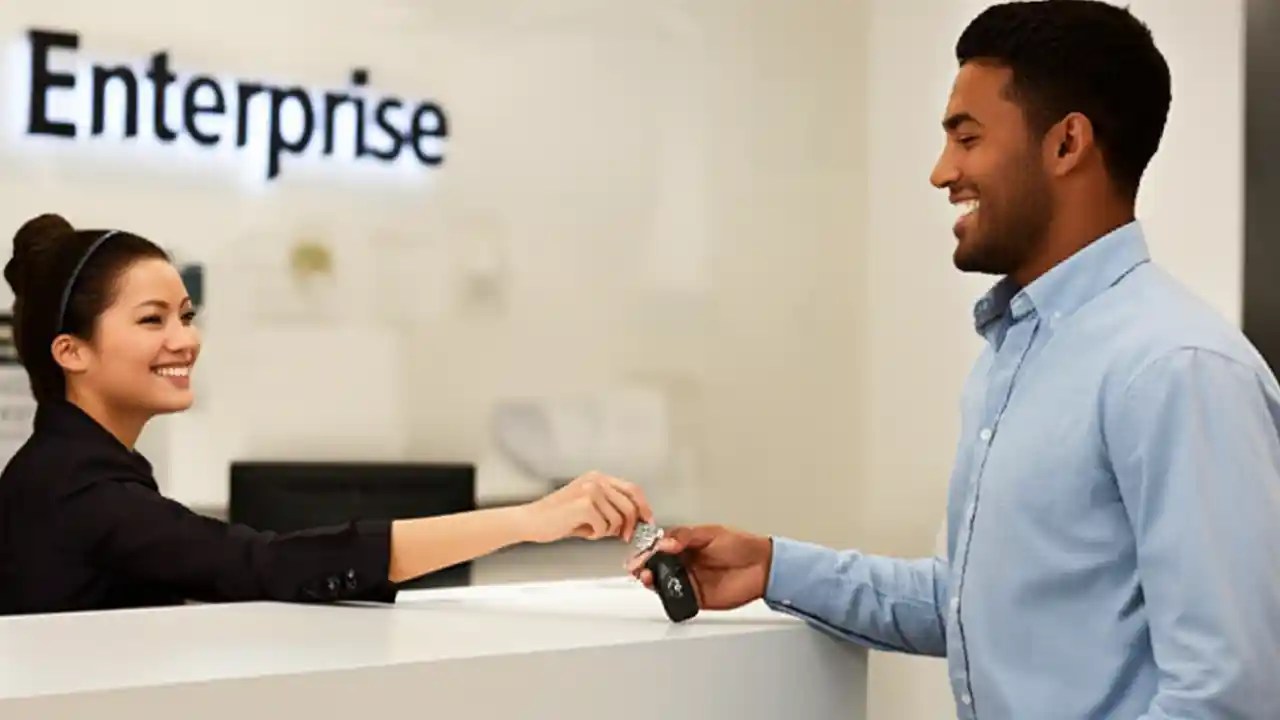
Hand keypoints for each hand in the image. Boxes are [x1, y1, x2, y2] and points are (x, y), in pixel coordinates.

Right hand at [518, 471, 653, 543]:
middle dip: (630, 525)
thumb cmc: (557, 517)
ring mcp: (590, 490)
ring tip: (589, 529)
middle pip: (629, 504)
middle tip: (623, 536)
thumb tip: (634, 521)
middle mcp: (595, 480)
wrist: (531, 520)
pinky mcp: (584, 504)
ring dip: (607, 531)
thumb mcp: (588, 507)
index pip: (632, 489)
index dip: (643, 506)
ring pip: (617, 519)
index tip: (647, 520)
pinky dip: (595, 534)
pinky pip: (604, 527)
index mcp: (598, 477)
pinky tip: (581, 530)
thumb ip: (611, 508)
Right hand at [627, 524, 771, 610]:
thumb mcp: (712, 533)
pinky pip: (677, 598)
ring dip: (652, 580)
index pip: (661, 547)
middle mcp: (687, 563)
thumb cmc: (742, 546)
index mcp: (688, 545)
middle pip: (658, 566)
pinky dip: (667, 595)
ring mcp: (691, 581)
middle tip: (639, 567)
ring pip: (664, 582)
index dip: (649, 550)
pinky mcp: (697, 598)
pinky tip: (662, 590)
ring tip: (647, 577)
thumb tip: (665, 543)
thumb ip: (686, 537)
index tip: (641, 553)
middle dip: (645, 566)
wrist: (763, 567)